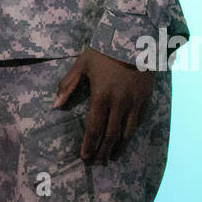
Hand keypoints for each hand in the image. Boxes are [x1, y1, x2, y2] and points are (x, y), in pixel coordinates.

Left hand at [54, 47, 154, 163]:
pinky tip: (125, 140)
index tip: (84, 157)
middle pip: (110, 134)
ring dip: (118, 147)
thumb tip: (55, 105)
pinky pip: (138, 122)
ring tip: (112, 157)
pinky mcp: (145, 99)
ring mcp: (134, 102)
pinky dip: (130, 134)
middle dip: (103, 151)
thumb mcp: (82, 64)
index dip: (89, 144)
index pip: (94, 127)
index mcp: (102, 96)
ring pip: (127, 132)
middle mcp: (119, 103)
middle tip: (97, 163)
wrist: (134, 38)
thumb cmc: (104, 51)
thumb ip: (68, 85)